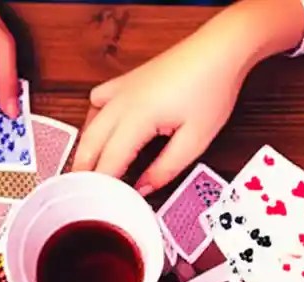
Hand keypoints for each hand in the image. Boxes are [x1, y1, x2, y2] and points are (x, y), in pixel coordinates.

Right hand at [71, 29, 245, 194]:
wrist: (220, 49)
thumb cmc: (212, 89)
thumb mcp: (196, 140)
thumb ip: (165, 169)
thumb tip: (142, 189)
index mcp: (136, 119)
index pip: (109, 162)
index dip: (102, 188)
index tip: (99, 209)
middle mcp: (120, 103)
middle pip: (88, 146)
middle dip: (83, 174)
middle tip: (83, 200)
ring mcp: (120, 90)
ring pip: (88, 126)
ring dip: (86, 151)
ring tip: (92, 174)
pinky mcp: (125, 81)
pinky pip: (96, 103)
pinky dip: (93, 121)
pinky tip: (104, 132)